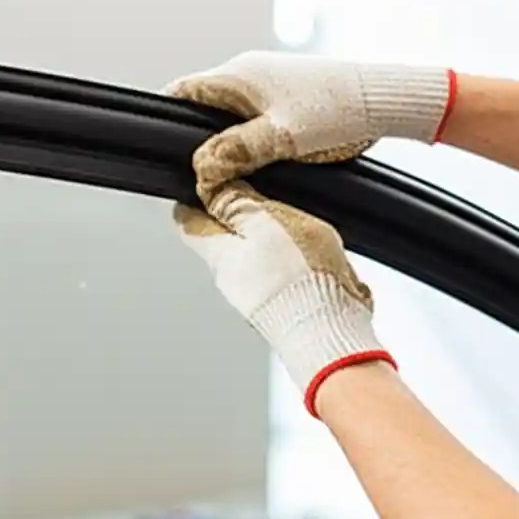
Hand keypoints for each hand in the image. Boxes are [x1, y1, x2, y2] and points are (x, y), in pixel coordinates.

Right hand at [164, 51, 452, 198]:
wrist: (384, 100)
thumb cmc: (338, 112)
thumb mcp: (280, 140)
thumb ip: (235, 153)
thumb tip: (199, 170)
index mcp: (237, 78)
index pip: (180, 92)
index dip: (165, 119)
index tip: (160, 147)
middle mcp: (247, 74)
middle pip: (201, 108)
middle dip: (196, 140)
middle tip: (200, 174)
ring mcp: (266, 83)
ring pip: (226, 116)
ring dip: (225, 142)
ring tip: (232, 172)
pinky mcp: (283, 95)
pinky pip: (249, 118)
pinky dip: (247, 139)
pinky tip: (259, 161)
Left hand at [174, 181, 393, 415]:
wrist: (330, 333)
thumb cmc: (299, 280)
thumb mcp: (267, 221)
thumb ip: (236, 203)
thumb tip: (212, 186)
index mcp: (218, 254)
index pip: (188, 221)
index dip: (195, 199)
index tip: (205, 184)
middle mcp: (230, 280)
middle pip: (223, 241)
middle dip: (237, 218)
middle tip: (258, 197)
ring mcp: (255, 298)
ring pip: (255, 260)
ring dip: (271, 242)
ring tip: (296, 229)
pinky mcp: (283, 310)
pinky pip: (283, 279)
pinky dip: (294, 265)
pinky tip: (316, 260)